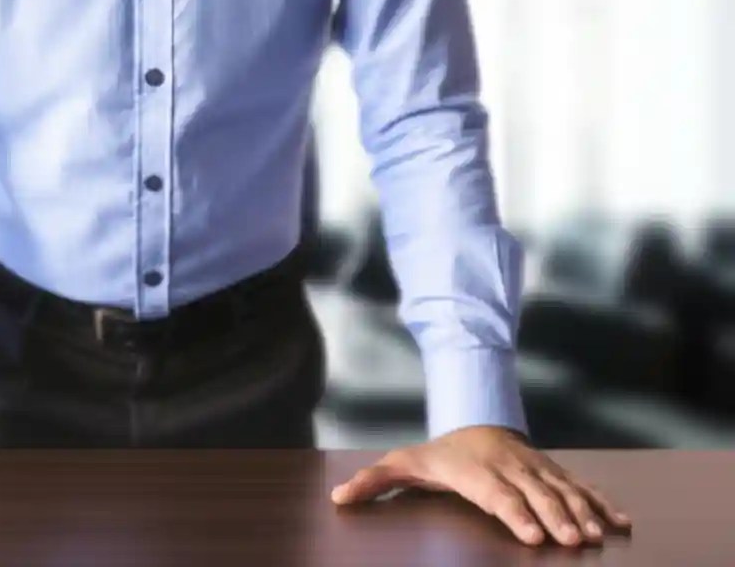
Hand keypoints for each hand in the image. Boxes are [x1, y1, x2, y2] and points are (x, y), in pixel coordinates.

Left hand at [330, 426, 631, 546]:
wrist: (474, 418)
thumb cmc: (438, 453)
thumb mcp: (401, 463)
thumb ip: (372, 482)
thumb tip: (338, 497)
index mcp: (476, 472)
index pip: (498, 494)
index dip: (515, 513)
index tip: (532, 534)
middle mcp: (510, 469)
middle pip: (536, 494)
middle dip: (556, 517)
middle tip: (572, 541)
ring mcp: (535, 469)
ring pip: (563, 490)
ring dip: (583, 512)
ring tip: (599, 535)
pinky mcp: (553, 472)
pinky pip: (581, 486)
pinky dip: (602, 502)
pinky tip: (621, 522)